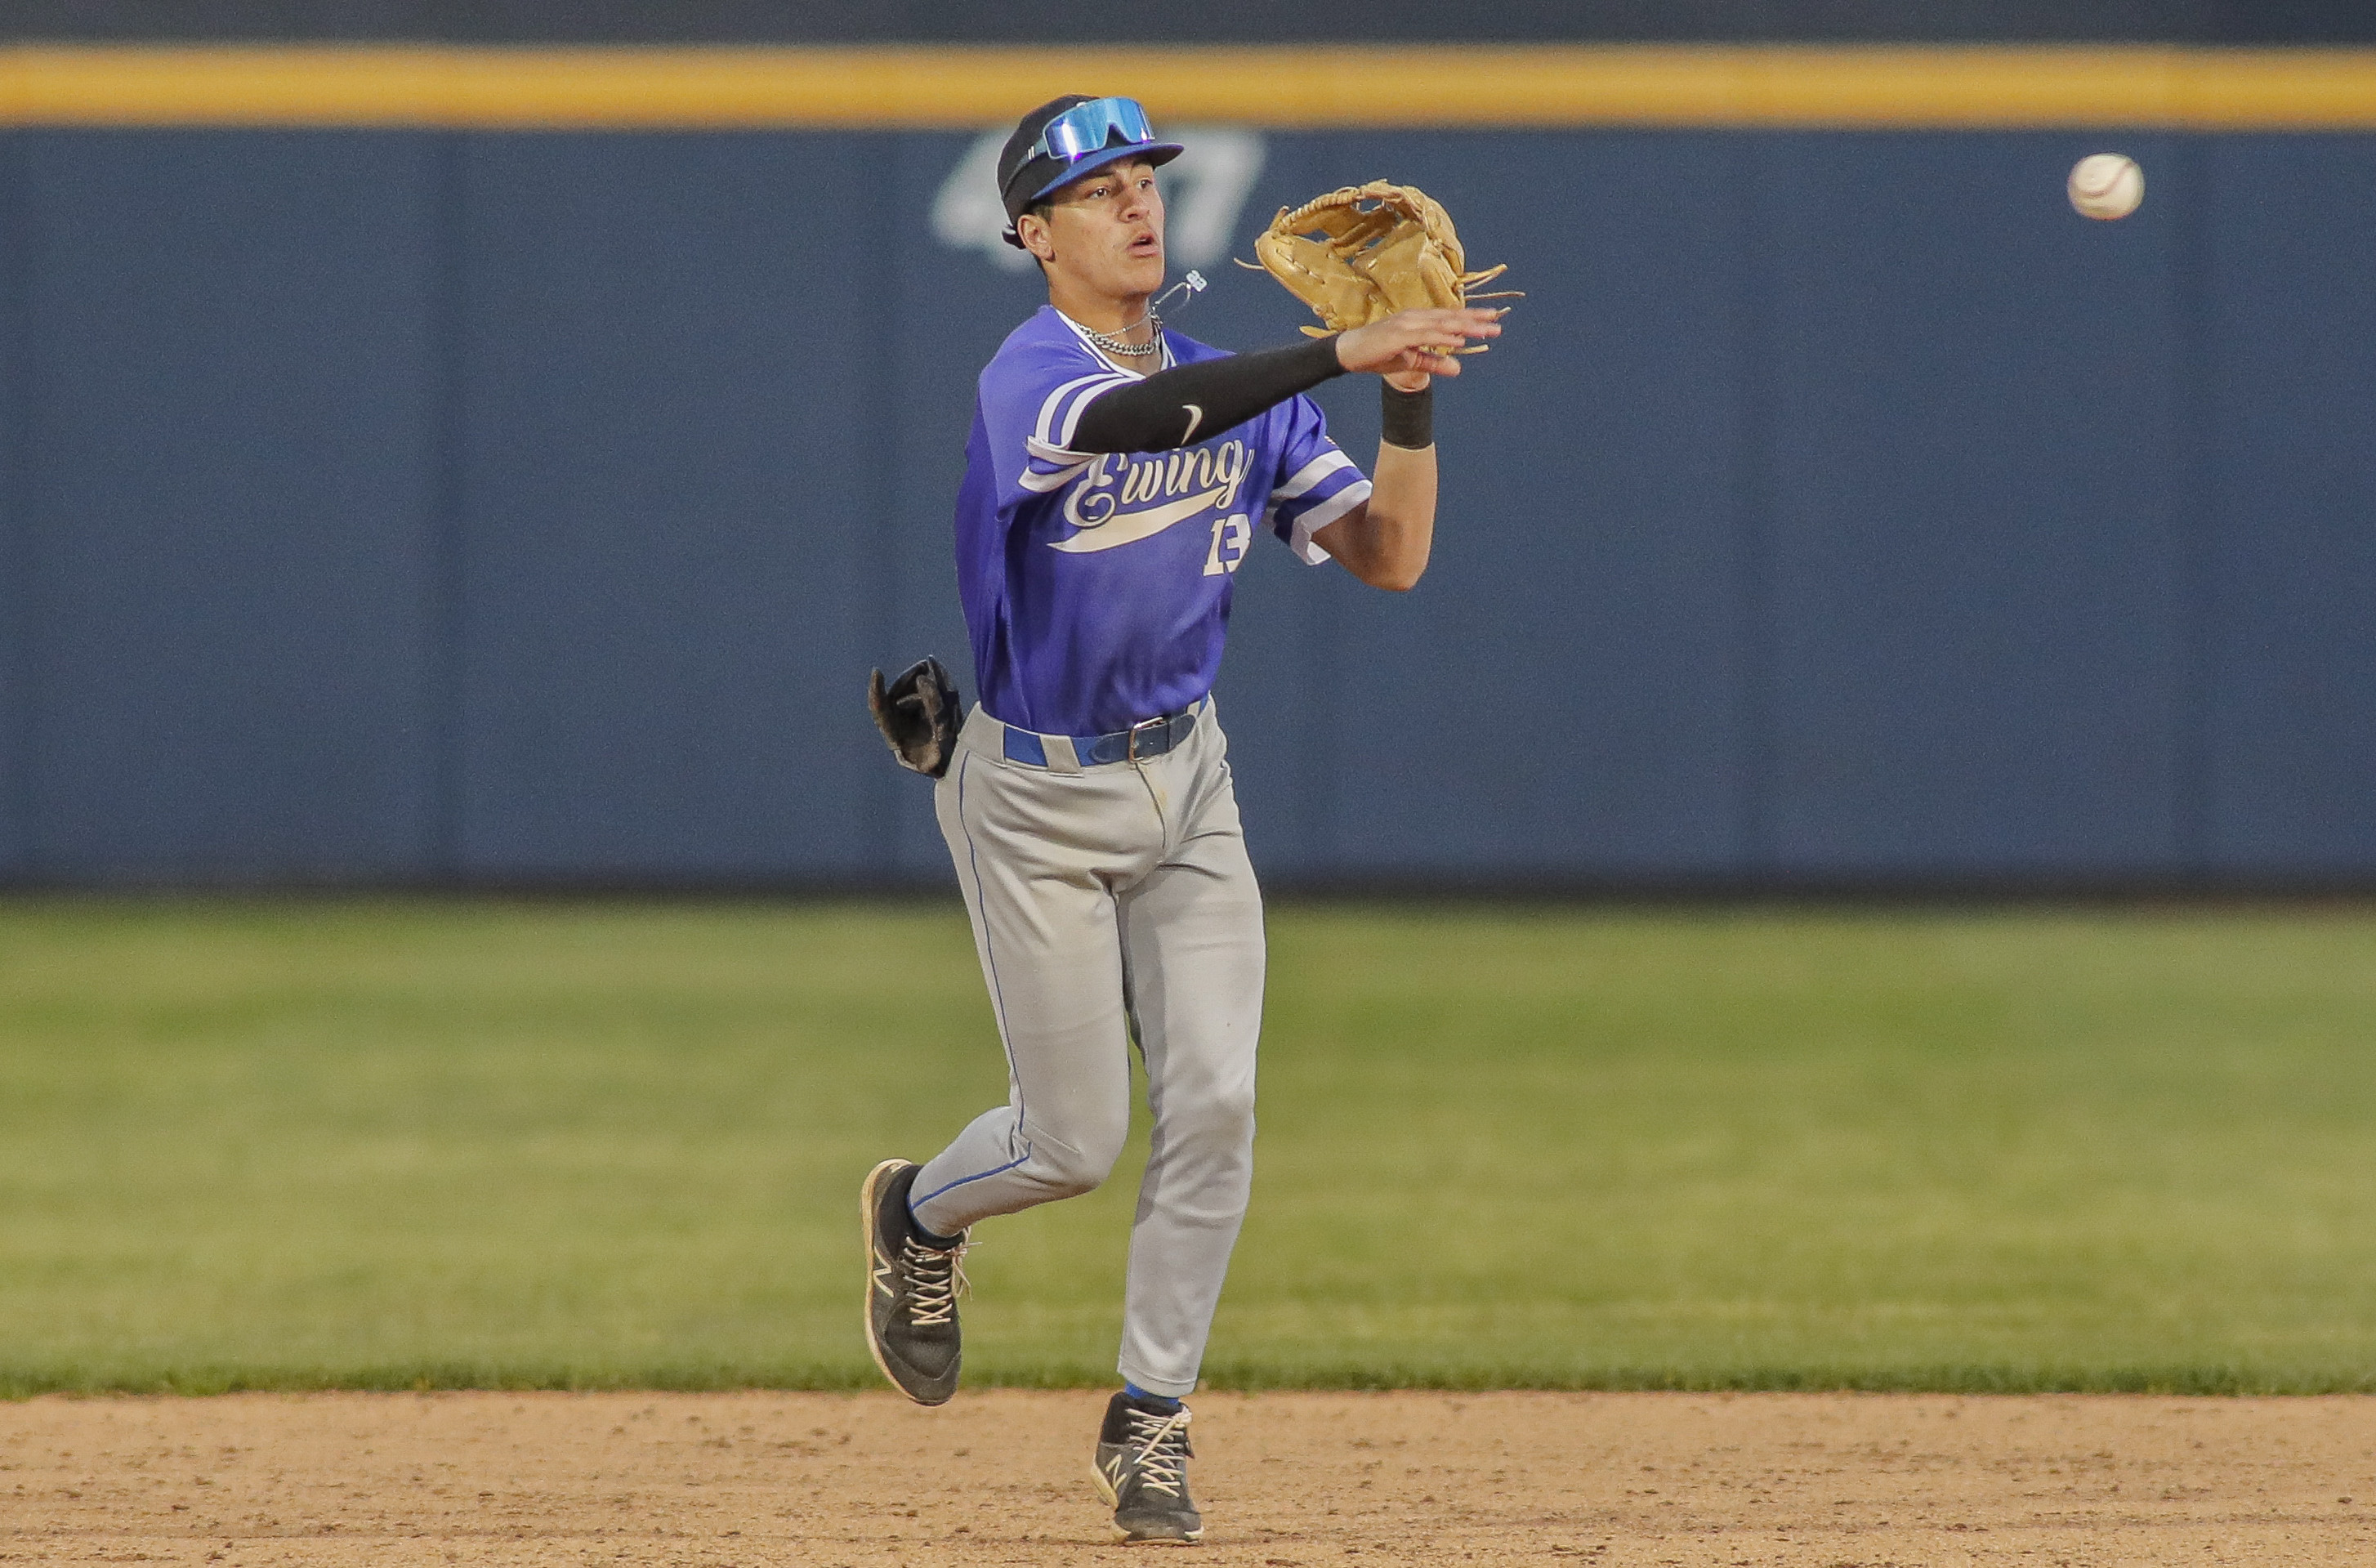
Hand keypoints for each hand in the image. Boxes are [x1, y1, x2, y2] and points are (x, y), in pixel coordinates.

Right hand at [1334, 307, 1503, 379]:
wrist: (1349, 353)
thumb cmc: (1377, 355)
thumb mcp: (1411, 361)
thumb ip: (1434, 362)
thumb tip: (1459, 368)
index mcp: (1419, 320)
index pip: (1450, 317)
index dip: (1471, 318)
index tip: (1492, 319)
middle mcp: (1415, 317)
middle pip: (1451, 317)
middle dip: (1475, 320)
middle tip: (1498, 322)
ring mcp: (1407, 324)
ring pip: (1442, 324)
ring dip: (1465, 327)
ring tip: (1486, 331)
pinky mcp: (1398, 334)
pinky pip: (1426, 336)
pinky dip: (1443, 337)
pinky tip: (1458, 340)